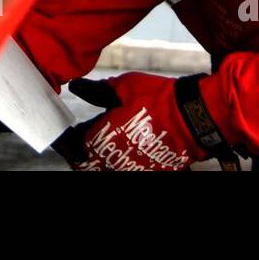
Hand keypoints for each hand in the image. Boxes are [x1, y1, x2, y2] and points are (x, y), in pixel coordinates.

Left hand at [53, 72, 241, 170]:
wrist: (193, 118)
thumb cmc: (156, 99)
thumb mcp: (122, 87)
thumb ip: (95, 91)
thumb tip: (76, 87)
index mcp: (98, 138)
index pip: (71, 144)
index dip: (66, 137)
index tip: (66, 132)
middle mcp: (110, 160)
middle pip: (85, 163)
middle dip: (81, 152)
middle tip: (81, 142)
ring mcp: (130, 169)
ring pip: (104, 169)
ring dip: (100, 159)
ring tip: (102, 146)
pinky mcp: (148, 173)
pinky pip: (127, 170)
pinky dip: (122, 162)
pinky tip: (127, 150)